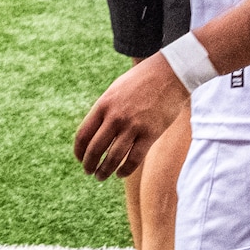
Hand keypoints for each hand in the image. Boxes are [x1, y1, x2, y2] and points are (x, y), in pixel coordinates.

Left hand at [75, 54, 190, 180]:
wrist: (170, 73)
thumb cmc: (143, 80)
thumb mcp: (116, 89)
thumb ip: (105, 109)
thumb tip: (95, 131)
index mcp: (104, 105)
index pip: (83, 135)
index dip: (79, 151)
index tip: (80, 158)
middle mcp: (115, 117)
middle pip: (95, 149)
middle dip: (89, 165)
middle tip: (89, 171)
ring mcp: (133, 126)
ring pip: (112, 158)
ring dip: (104, 171)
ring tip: (101, 176)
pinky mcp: (150, 134)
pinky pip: (133, 159)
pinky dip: (124, 170)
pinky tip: (120, 173)